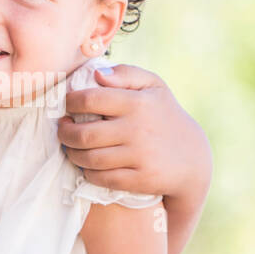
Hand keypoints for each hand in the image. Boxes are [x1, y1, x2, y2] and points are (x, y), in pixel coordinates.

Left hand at [57, 64, 211, 253]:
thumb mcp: (153, 86)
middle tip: (62, 128)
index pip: (90, 99)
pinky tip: (86, 164)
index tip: (68, 105)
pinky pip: (101, 178)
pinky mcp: (140, 179)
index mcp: (137, 103)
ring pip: (89, 158)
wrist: (192, 158)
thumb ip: (125, 74)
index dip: (71, 102)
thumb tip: (97, 75)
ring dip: (72, 153)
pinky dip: (88, 172)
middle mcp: (137, 130)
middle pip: (83, 134)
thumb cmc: (164, 114)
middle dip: (65, 132)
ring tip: (71, 146)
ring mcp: (139, 157)